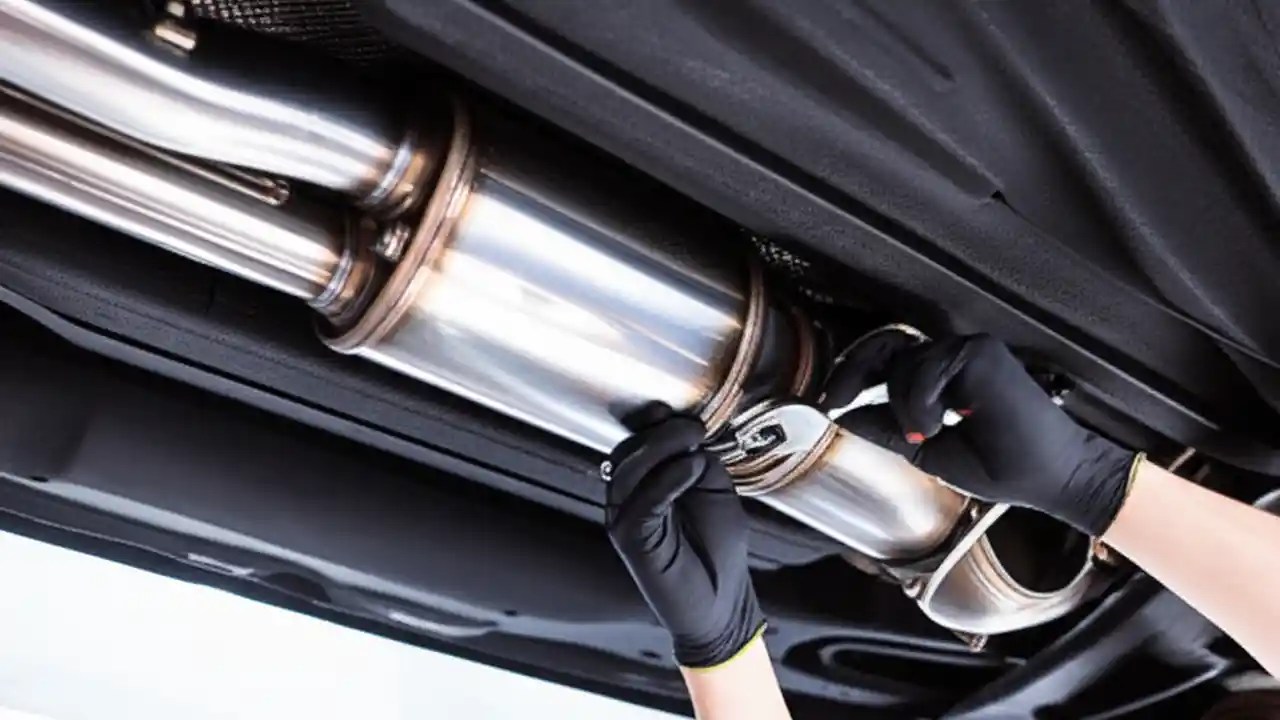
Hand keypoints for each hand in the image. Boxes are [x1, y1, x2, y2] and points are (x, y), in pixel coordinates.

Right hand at [604, 405, 764, 669]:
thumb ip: (700, 461)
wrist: (722, 603)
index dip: (652, 422)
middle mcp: (629, 500)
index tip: (676, 411)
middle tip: (693, 428)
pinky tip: (692, 468)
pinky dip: (667, 479)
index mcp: (646, 485)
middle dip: (660, 431)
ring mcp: (626, 519)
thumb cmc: (717, 551)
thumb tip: (687, 436)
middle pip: (628, 451)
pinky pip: (641, 501)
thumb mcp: (715, 491)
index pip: (636, 443)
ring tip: (693, 441)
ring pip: (628, 470)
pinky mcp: (630, 540)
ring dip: (663, 448)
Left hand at [824, 332, 1138, 535]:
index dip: (851, 372)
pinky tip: (939, 425)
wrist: (1049, 477)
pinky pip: (928, 367)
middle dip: (852, 370)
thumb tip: (844, 416)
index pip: (884, 359)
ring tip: (928, 433)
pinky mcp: (981, 353)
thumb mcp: (926, 451)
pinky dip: (922, 401)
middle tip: (835, 398)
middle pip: (884, 345)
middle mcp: (950, 360)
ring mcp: (966, 353)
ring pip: (903, 362)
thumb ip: (886, 430)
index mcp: (938, 380)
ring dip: (903, 404)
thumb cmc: (1001, 465)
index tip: (827, 399)